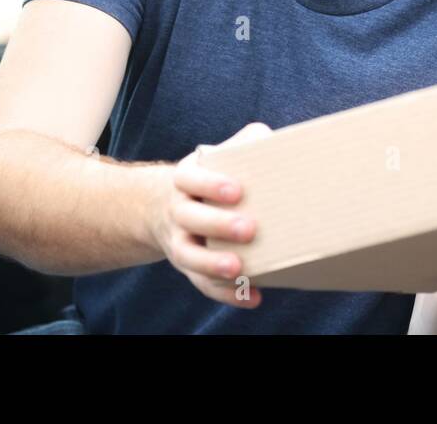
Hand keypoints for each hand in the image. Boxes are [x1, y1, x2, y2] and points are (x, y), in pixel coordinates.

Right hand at [146, 122, 272, 308]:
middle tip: (250, 229)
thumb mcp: (218, 156)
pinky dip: (226, 294)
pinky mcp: (189, 268)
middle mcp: (178, 211)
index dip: (211, 184)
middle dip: (218, 224)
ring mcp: (179, 242)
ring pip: (188, 257)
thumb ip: (245, 143)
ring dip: (213, 266)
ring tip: (241, 270)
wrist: (166, 207)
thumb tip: (270, 138)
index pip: (190, 178)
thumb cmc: (209, 178)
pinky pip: (202, 284)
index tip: (237, 191)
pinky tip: (253, 297)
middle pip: (190, 218)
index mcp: (185, 179)